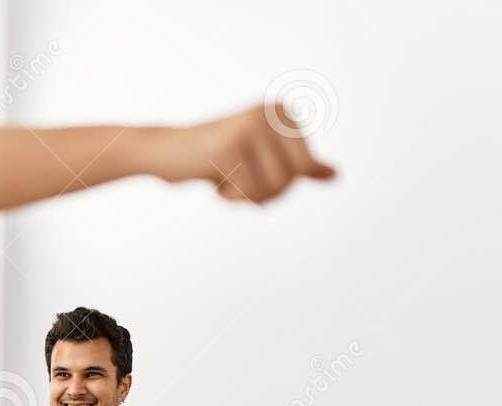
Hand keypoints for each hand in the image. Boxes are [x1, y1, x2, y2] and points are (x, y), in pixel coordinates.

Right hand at [152, 104, 335, 203]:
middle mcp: (269, 113)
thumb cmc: (215, 157)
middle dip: (266, 193)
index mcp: (282, 112)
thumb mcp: (263, 157)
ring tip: (226, 179)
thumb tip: (335, 176)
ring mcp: (249, 128)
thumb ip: (299, 165)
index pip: (306, 167)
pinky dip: (230, 198)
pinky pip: (248, 193)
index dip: (282, 183)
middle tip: (239, 181)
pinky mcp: (229, 147)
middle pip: (291, 180)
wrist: (166, 150)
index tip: (255, 170)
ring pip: (272, 189)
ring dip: (247, 197)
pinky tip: (213, 182)